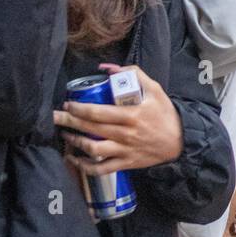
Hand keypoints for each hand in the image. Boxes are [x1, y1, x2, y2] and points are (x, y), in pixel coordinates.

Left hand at [54, 64, 181, 175]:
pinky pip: (101, 169)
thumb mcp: (154, 89)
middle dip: (69, 122)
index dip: (79, 109)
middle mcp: (126, 134)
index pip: (99, 112)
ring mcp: (125, 150)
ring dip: (75, 142)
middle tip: (55, 117)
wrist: (180, 141)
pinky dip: (85, 166)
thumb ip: (133, 74)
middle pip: (91, 129)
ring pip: (93, 149)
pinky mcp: (126, 163)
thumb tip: (108, 67)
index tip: (68, 104)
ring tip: (65, 134)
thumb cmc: (165, 114)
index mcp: (132, 115)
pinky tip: (74, 159)